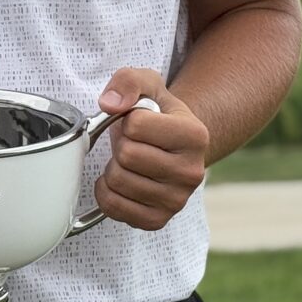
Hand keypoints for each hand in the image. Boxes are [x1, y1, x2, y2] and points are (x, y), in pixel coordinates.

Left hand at [91, 69, 208, 230]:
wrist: (174, 148)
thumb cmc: (158, 114)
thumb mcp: (148, 85)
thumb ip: (128, 81)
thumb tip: (109, 104)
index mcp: (195, 136)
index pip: (136, 125)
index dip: (128, 119)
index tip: (139, 122)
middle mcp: (192, 172)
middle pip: (126, 155)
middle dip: (120, 144)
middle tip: (133, 143)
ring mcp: (176, 201)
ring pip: (117, 181)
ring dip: (114, 166)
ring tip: (131, 161)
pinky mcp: (157, 220)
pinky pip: (112, 206)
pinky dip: (106, 191)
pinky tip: (122, 179)